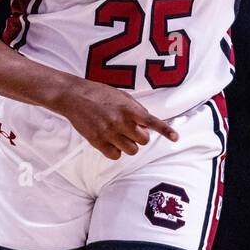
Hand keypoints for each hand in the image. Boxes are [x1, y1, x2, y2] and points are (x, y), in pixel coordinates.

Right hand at [53, 79, 179, 159]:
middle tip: (131, 130)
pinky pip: (115, 156)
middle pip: (143, 140)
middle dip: (140, 137)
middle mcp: (121, 122)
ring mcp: (109, 133)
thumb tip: (147, 124)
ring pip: (131, 150)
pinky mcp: (97, 142)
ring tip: (120, 135)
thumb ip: (136, 109)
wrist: (74, 96)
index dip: (165, 130)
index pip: (151, 121)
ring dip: (129, 145)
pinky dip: (116, 152)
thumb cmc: (99, 94)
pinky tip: (111, 142)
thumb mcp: (122, 96)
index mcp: (129, 108)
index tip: (176, 137)